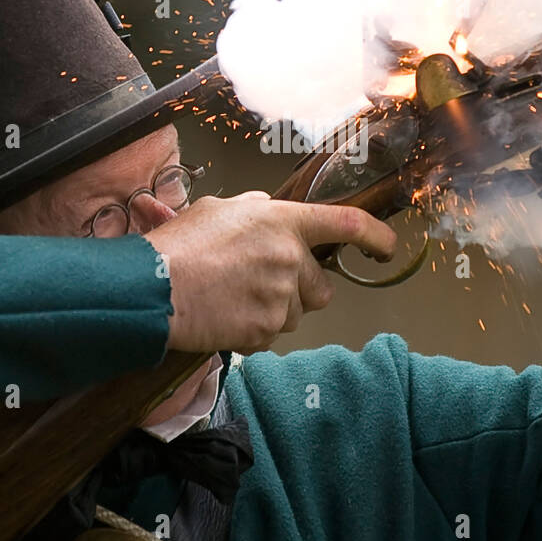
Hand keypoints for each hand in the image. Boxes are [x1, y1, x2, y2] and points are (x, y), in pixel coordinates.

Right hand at [145, 192, 395, 353]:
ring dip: (274, 310)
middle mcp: (290, 257)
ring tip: (233, 299)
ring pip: (296, 313)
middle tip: (263, 285)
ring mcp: (281, 296)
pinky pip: (271, 335)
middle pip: (321, 286)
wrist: (153, 287)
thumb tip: (264, 205)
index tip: (387, 248)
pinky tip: (225, 317)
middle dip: (300, 290)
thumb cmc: (177, 246)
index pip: (347, 224)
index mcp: (282, 221)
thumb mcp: (216, 209)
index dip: (376, 237)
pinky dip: (252, 331)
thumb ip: (251, 208)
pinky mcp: (266, 329)